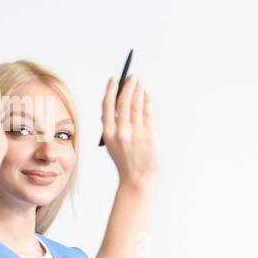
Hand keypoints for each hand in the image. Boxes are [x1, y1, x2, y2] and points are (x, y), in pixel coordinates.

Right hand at [101, 74, 158, 188]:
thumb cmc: (126, 161)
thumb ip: (113, 126)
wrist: (138, 179)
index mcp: (108, 133)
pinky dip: (147, 101)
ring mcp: (136, 134)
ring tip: (140, 82)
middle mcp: (121, 132)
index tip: (114, 79)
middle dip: (128, 86)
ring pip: (136, 105)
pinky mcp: (149, 136)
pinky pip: (148, 113)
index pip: (107, 106)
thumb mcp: (112, 144)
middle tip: (132, 77)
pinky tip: (147, 94)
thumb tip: (118, 104)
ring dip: (138, 91)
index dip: (110, 90)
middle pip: (123, 102)